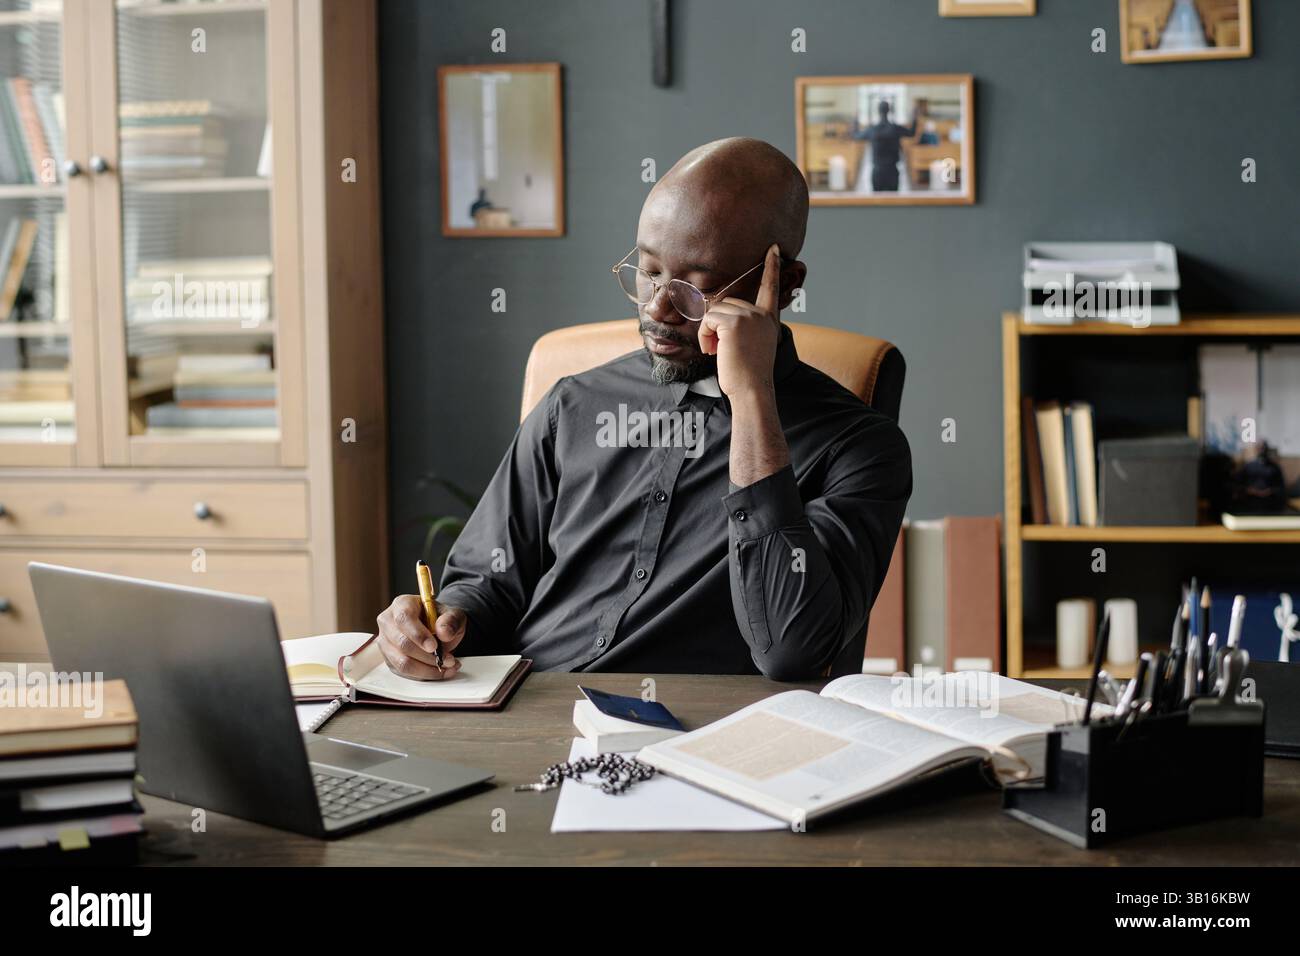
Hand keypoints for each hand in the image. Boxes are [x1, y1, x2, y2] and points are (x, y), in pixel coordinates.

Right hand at [376, 595, 465, 680]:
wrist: (437, 629)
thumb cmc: (440, 619)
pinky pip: (403, 672)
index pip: (404, 619)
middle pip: (402, 643)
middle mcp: (388, 622)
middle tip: (448, 660)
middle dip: (428, 656)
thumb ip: (451, 620)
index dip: (418, 635)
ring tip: (446, 667)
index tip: (434, 646)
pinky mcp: (389, 659)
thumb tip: (444, 633)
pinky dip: (423, 675)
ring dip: (427, 669)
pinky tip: (439, 671)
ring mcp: (385, 642)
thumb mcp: (452, 614)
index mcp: (402, 604)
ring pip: (402, 662)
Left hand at [698, 244, 780, 399]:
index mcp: (768, 319)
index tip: (773, 249)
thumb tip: (716, 312)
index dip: (771, 267)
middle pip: (727, 303)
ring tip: (717, 351)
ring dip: (709, 332)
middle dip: (716, 324)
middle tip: (719, 348)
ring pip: (715, 312)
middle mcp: (760, 315)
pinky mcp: (733, 323)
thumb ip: (742, 326)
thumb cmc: (748, 374)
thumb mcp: (751, 345)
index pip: (770, 288)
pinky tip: (713, 351)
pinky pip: (708, 320)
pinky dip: (705, 335)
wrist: (751, 389)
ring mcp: (748, 317)